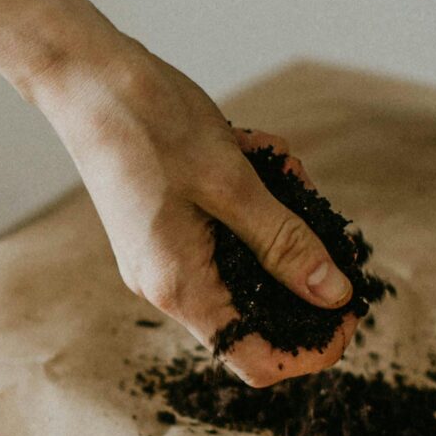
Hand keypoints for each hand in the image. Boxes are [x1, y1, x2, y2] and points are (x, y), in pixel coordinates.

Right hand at [34, 33, 356, 386]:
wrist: (84, 76)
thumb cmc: (150, 123)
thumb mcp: (233, 182)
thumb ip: (285, 243)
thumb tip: (336, 295)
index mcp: (179, 286)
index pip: (255, 359)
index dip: (311, 347)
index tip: (350, 305)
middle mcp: (167, 283)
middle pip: (257, 312)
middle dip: (299, 263)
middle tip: (319, 210)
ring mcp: (163, 256)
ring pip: (247, 261)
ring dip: (277, 216)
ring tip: (278, 159)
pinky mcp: (165, 227)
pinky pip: (226, 230)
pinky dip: (252, 196)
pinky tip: (253, 150)